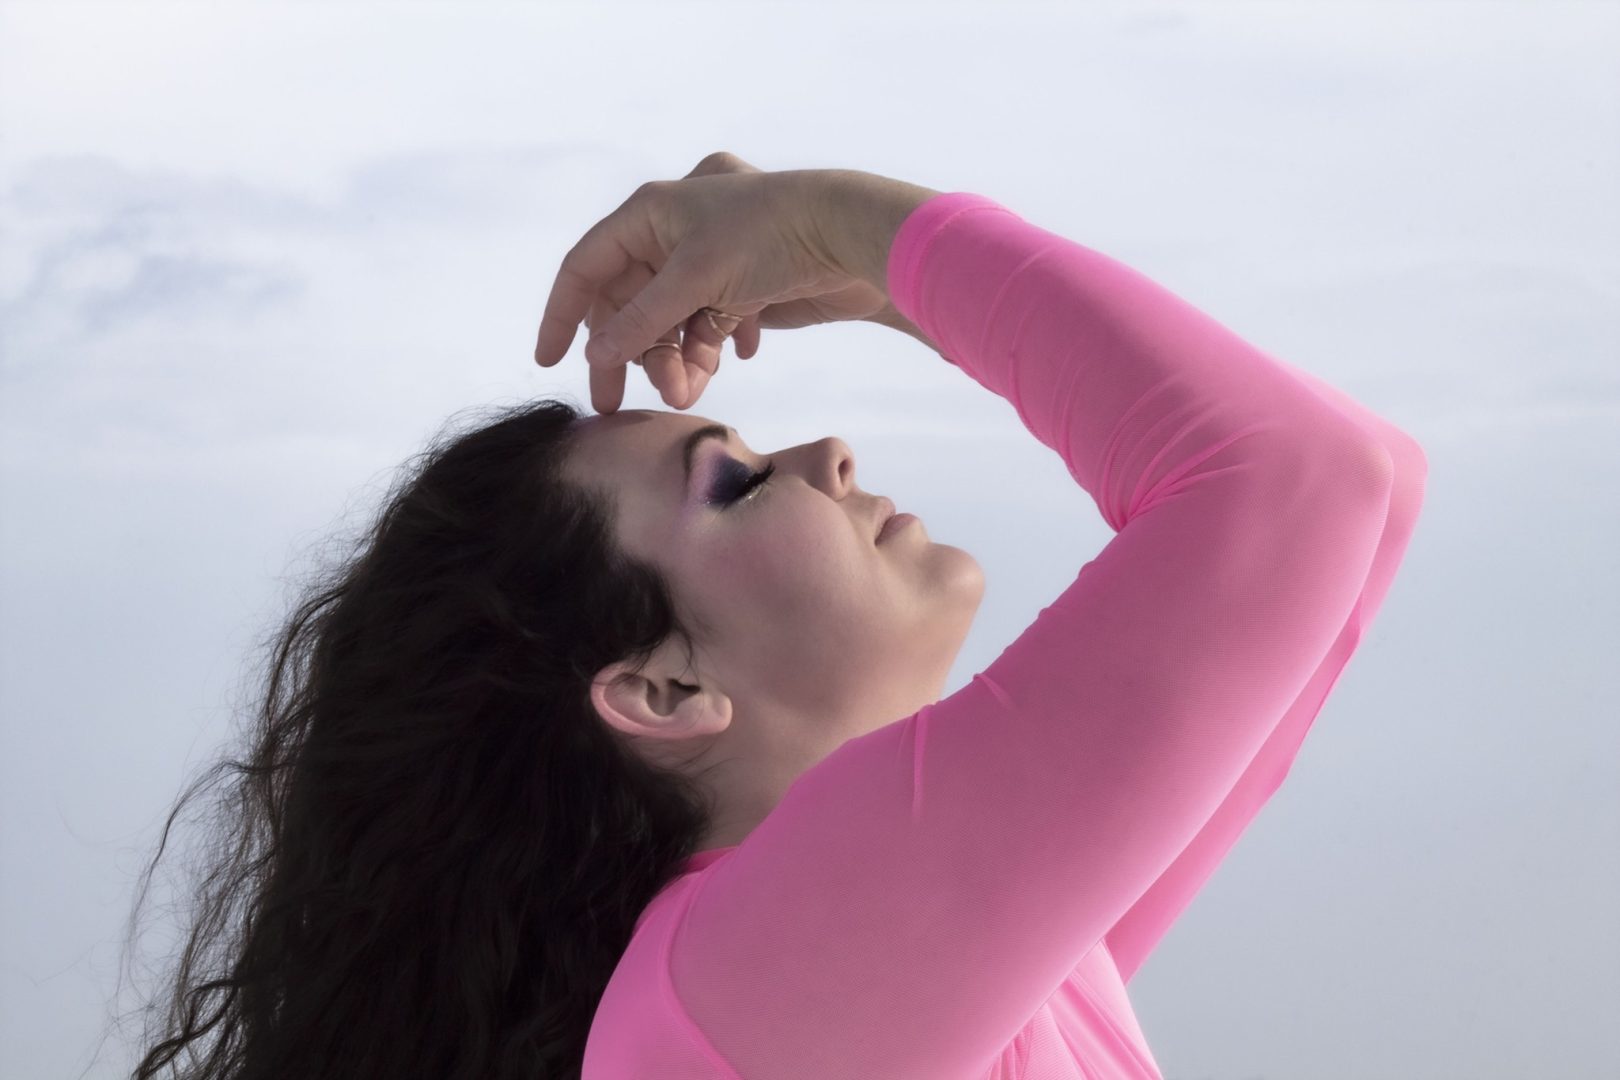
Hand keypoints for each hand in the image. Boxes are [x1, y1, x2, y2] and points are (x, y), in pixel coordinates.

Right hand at [533, 152, 914, 413]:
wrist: (856, 235)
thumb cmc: (772, 237)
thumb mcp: (696, 280)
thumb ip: (642, 321)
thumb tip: (594, 356)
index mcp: (650, 212)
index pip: (586, 266)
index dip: (564, 314)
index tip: (549, 362)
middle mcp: (675, 228)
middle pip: (631, 301)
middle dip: (637, 353)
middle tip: (631, 403)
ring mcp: (713, 254)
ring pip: (674, 317)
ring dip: (679, 356)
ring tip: (694, 390)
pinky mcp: (747, 279)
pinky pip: (713, 318)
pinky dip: (717, 342)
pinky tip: (738, 353)